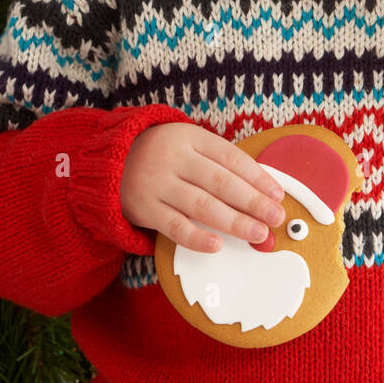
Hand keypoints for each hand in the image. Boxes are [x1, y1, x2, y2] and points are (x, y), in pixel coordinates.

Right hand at [120, 122, 286, 253]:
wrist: (106, 161)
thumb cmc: (161, 154)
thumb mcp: (187, 144)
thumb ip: (217, 161)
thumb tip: (260, 189)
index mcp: (190, 137)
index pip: (231, 157)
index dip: (257, 177)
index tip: (277, 194)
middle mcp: (174, 158)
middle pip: (221, 182)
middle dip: (253, 202)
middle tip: (276, 217)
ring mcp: (157, 184)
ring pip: (202, 205)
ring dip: (234, 222)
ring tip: (258, 233)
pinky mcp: (144, 209)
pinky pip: (174, 226)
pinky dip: (197, 238)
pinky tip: (217, 246)